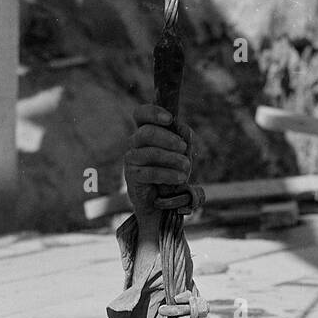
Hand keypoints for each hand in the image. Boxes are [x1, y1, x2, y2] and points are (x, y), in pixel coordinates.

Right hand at [124, 104, 192, 222]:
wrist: (161, 204)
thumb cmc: (171, 175)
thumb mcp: (182, 155)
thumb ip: (183, 140)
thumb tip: (184, 128)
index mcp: (145, 133)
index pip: (140, 114)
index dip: (152, 112)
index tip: (170, 119)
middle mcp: (135, 144)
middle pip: (146, 132)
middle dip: (167, 138)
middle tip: (183, 147)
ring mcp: (131, 159)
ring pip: (150, 153)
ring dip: (172, 159)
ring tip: (186, 167)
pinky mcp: (132, 176)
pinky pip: (150, 172)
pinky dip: (168, 174)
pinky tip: (180, 178)